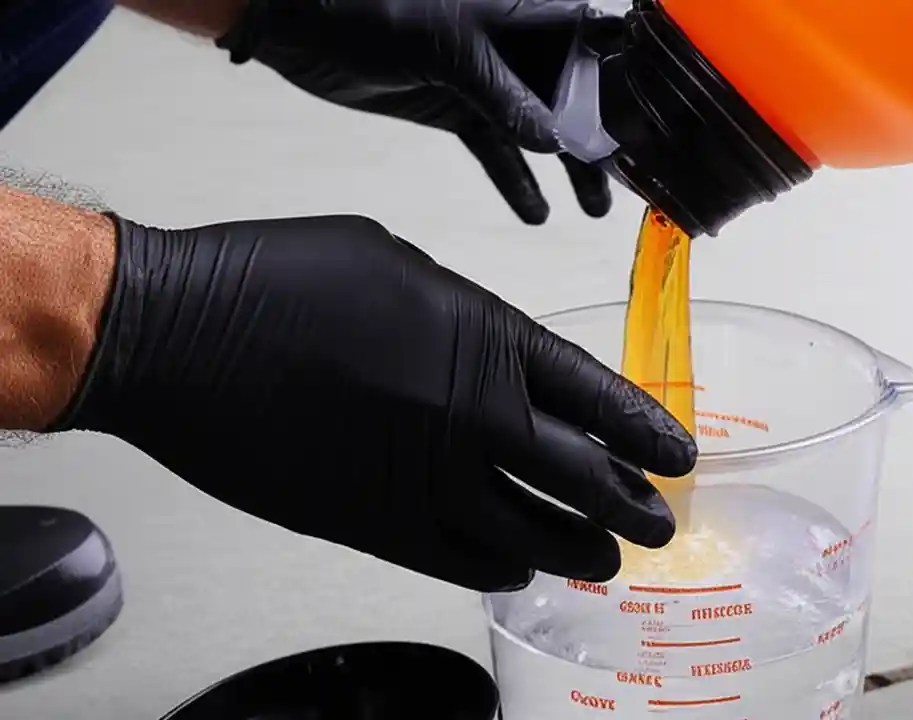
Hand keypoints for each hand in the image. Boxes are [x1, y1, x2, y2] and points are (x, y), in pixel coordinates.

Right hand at [55, 214, 695, 590]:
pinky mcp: (371, 523)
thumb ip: (464, 317)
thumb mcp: (396, 263)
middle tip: (661, 524)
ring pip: (529, 531)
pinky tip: (521, 570)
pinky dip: (500, 569)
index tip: (678, 454)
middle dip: (633, 505)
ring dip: (578, 548)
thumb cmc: (277, 278)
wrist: (179, 333)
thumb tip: (497, 355)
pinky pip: (459, 560)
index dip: (645, 431)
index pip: (595, 395)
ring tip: (608, 559)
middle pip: (581, 476)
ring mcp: (422, 476)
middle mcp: (468, 415)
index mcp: (483, 338)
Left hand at [216, 0, 612, 223]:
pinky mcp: (457, 106)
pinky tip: (533, 212)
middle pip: (577, 94)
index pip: (593, 41)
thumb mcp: (449, 48)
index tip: (652, 121)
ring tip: (592, 209)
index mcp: (528, 12)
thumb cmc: (374, 8)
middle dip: (602, 138)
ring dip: (567, 169)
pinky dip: (515, 180)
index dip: (625, 79)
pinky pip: (497, 148)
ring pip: (543, 127)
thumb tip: (555, 142)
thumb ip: (505, 95)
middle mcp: (517, 43)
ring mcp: (488, 77)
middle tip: (630, 181)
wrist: (303, 21)